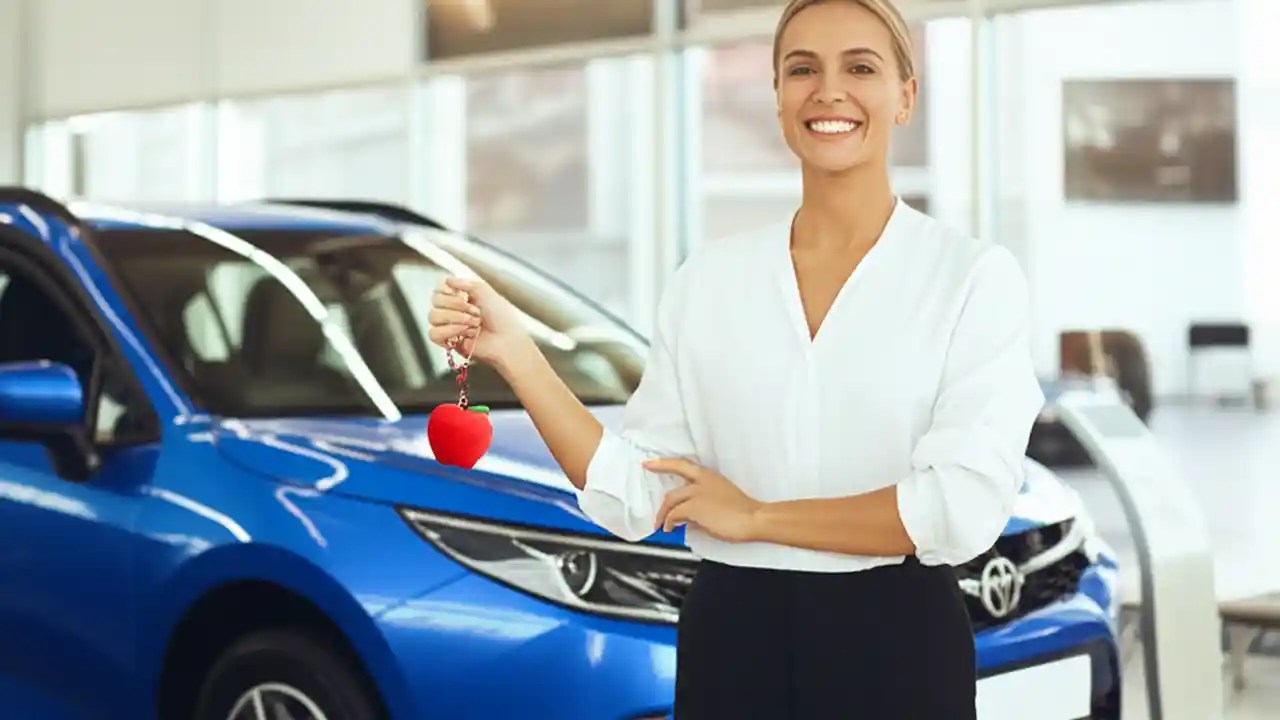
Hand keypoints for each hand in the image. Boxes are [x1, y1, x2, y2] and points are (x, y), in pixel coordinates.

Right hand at [427, 276, 533, 371]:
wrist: (507, 341)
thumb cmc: (503, 318)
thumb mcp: (486, 292)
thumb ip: (465, 283)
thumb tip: (447, 280)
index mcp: (463, 298)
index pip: (439, 289)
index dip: (445, 290)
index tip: (460, 293)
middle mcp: (455, 311)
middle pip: (435, 301)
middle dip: (455, 304)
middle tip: (475, 311)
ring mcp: (450, 327)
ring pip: (433, 316)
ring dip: (454, 318)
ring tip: (473, 323)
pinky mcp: (449, 342)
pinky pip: (433, 333)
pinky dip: (448, 331)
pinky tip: (462, 333)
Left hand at [647, 458, 762, 542]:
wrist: (753, 518)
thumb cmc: (744, 511)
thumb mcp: (723, 498)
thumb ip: (705, 501)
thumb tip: (690, 515)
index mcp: (709, 476)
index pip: (682, 465)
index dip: (663, 464)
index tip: (649, 463)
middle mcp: (701, 482)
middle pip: (672, 490)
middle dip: (661, 505)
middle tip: (655, 515)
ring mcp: (696, 494)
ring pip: (670, 502)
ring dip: (664, 516)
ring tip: (663, 527)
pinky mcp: (694, 508)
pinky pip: (674, 515)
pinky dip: (669, 522)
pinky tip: (671, 529)